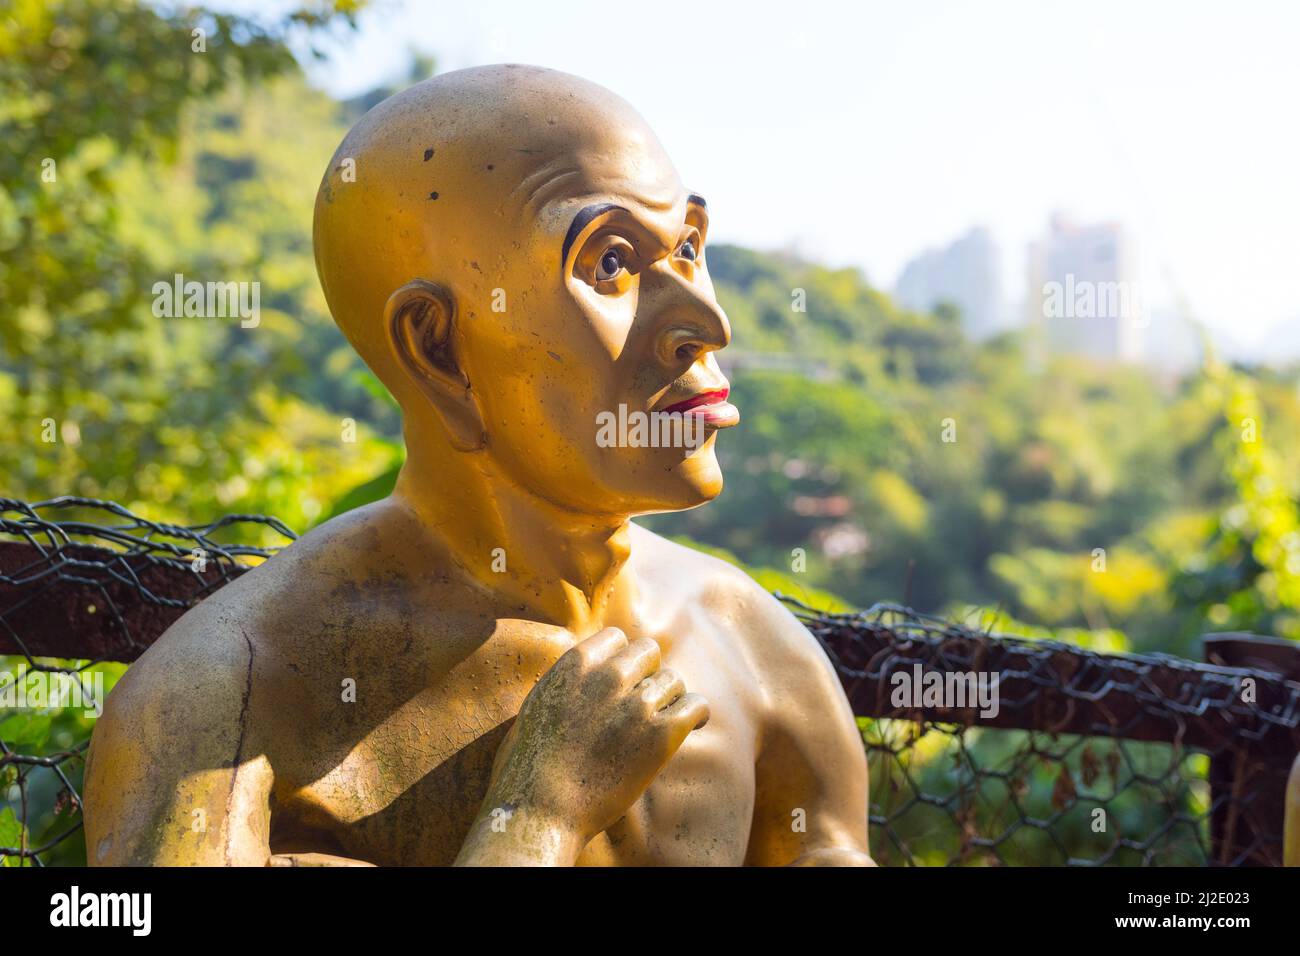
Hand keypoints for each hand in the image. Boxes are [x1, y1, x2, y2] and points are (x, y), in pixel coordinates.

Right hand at [472, 627, 708, 856]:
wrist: (541, 809)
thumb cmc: (529, 765)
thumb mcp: (538, 704)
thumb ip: (568, 681)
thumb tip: (587, 674)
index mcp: (576, 664)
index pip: (617, 637)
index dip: (621, 659)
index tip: (621, 680)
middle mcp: (609, 676)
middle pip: (649, 652)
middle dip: (647, 674)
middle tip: (642, 702)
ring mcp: (636, 704)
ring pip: (673, 679)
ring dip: (669, 697)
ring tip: (661, 721)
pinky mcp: (660, 736)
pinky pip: (696, 706)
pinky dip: (697, 714)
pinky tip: (693, 725)